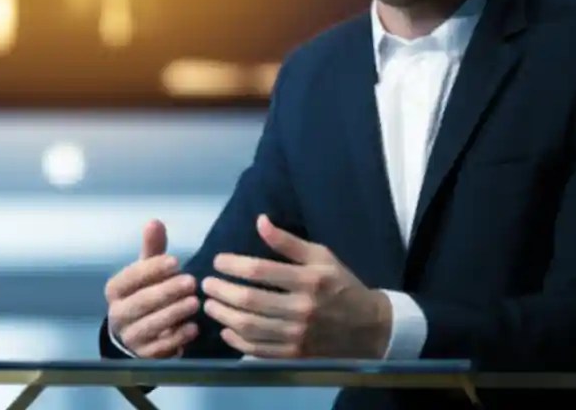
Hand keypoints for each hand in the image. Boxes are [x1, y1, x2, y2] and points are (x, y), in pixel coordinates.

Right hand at [104, 219, 200, 357]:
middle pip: (141, 302)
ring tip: (195, 303)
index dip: (152, 269)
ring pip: (150, 325)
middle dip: (167, 291)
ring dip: (174, 313)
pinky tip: (193, 328)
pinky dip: (177, 338)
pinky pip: (159, 348)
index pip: (131, 277)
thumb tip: (154, 221)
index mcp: (115, 290)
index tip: (176, 261)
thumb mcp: (147, 272)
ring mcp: (129, 337)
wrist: (136, 334)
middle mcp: (117, 314)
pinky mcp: (143, 356)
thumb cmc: (144, 295)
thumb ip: (152, 249)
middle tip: (192, 282)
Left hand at [201, 214, 391, 358]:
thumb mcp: (321, 256)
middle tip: (206, 284)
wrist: (369, 327)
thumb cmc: (341, 285)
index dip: (233, 264)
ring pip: (249, 326)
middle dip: (221, 290)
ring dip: (223, 315)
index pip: (260, 270)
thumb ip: (288, 242)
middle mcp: (302, 308)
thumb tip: (260, 221)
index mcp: (309, 280)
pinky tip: (225, 330)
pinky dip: (237, 341)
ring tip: (210, 304)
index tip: (218, 261)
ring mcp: (298, 335)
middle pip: (249, 300)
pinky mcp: (295, 355)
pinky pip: (258, 350)